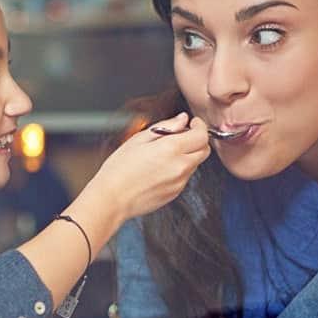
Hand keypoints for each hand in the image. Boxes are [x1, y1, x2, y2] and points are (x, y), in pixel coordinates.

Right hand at [87, 112, 210, 222]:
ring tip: (164, 154)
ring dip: (188, 155)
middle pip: (205, 150)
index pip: (202, 135)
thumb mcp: (139, 139)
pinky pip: (185, 177)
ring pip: (195, 164)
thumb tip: (182, 119)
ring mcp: (179, 182)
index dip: (200, 126)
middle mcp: (180, 166)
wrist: (112, 198)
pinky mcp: (175, 193)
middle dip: (197, 140)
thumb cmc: (119, 168)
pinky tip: (160, 169)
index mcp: (171, 149)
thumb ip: (166, 126)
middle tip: (181, 136)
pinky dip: (179, 169)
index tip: (194, 123)